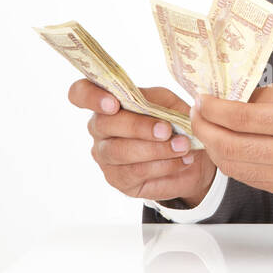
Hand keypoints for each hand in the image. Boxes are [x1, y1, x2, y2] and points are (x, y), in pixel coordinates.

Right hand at [68, 80, 216, 206]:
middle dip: (138, 127)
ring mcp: (105, 156)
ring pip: (120, 152)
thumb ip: (158, 101)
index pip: (80, 93)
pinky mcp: (118, 179)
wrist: (192, 154)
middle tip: (166, 130)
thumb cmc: (175, 122)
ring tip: (182, 146)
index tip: (113, 104)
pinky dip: (163, 165)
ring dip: (155, 149)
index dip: (90, 97)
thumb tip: (153, 109)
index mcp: (107, 102)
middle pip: (104, 124)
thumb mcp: (170, 102)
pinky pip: (136, 172)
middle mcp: (99, 128)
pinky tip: (182, 159)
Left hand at [188, 76, 272, 197]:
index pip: (240, 118)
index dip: (212, 109)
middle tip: (197, 115)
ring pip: (233, 166)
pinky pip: (247, 177)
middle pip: (230, 146)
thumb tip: (227, 101)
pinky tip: (229, 146)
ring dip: (213, 147)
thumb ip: (262, 96)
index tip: (202, 100)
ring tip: (209, 130)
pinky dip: (231, 161)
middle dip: (204, 129)